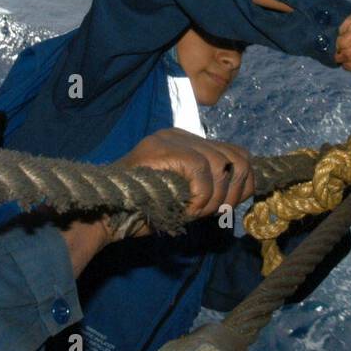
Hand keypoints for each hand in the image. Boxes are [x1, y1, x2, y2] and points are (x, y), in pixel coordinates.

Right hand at [116, 129, 254, 233]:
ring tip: (195, 213)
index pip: (235, 152)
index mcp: (187, 143)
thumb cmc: (143, 211)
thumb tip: (245, 186)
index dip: (243, 182)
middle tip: (215, 214)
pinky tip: (185, 209)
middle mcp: (181, 135)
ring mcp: (171, 139)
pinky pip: (201, 171)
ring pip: (220, 164)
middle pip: (236, 156)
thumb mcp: (187, 198)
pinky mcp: (163, 148)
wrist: (104, 214)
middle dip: (234, 192)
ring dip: (214, 198)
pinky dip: (200, 196)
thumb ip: (211, 187)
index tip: (231, 206)